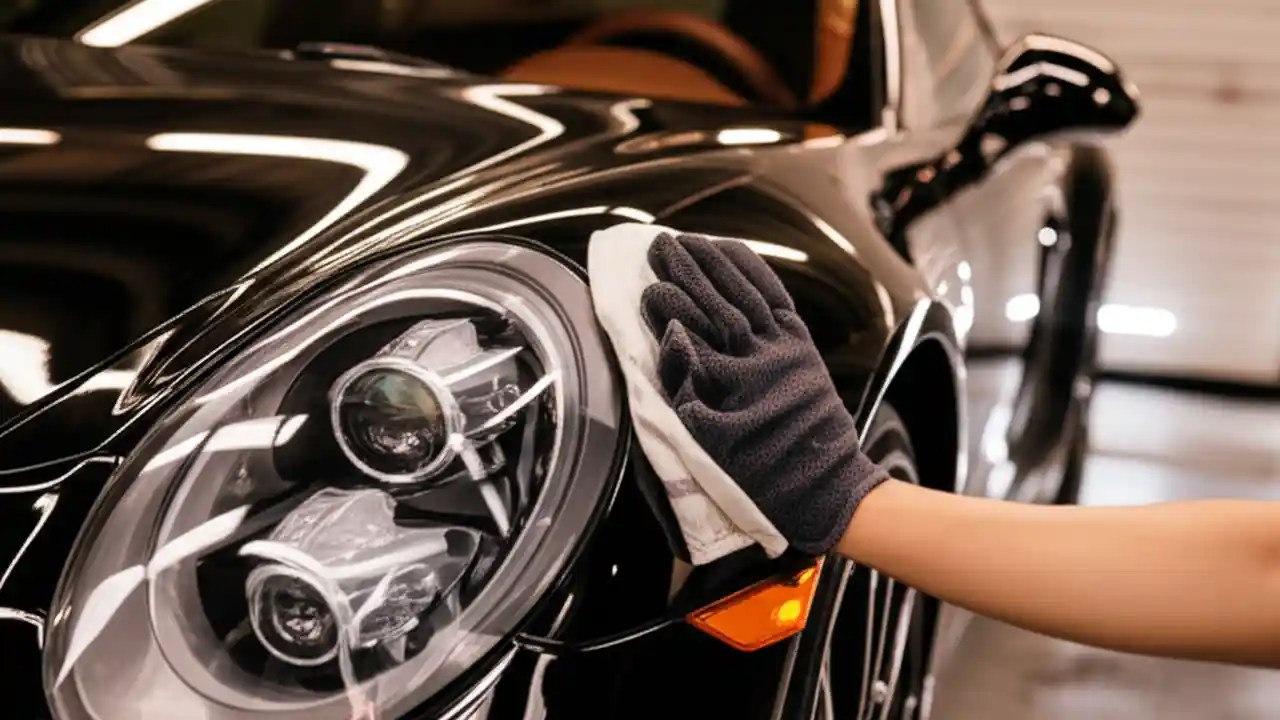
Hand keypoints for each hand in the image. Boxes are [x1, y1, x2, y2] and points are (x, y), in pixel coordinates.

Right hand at [640, 232, 887, 554]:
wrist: (819, 484)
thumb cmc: (755, 471)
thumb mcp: (708, 442)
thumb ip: (684, 387)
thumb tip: (672, 335)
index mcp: (726, 382)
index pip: (687, 327)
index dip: (664, 305)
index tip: (644, 289)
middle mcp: (754, 356)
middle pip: (713, 299)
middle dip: (684, 269)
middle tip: (657, 245)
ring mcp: (780, 345)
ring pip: (742, 290)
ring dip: (713, 261)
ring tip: (686, 240)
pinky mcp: (800, 342)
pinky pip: (774, 295)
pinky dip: (751, 269)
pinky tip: (731, 251)